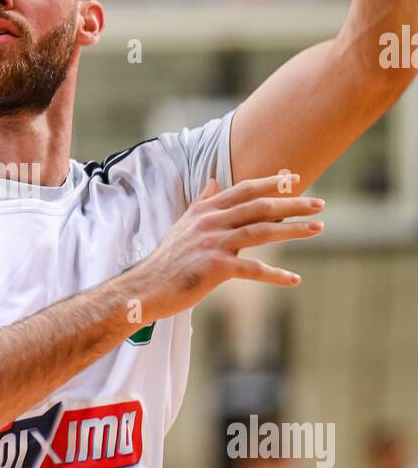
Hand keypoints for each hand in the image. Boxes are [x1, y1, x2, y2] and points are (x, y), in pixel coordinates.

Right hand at [131, 175, 324, 320]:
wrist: (147, 286)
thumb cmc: (168, 259)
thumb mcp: (184, 224)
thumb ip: (202, 202)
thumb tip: (212, 181)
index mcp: (206, 210)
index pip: (245, 189)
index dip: (272, 184)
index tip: (296, 181)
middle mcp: (211, 222)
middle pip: (259, 207)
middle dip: (292, 204)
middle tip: (319, 204)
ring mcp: (214, 244)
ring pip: (261, 232)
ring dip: (293, 230)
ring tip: (317, 228)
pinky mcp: (215, 268)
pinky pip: (252, 269)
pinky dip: (275, 275)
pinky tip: (294, 279)